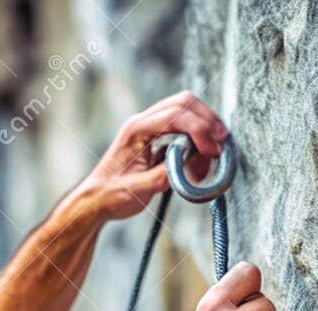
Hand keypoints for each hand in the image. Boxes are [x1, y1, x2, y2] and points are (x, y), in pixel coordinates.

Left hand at [80, 92, 229, 220]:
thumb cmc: (111, 195)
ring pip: (185, 110)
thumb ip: (163, 177)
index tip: (212, 151)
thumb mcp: (137, 190)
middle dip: (207, 121)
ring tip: (211, 155)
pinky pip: (183, 126)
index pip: (175, 116)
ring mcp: (150, 126)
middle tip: (221, 145)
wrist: (96, 199)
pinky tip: (200, 158)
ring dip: (204, 127)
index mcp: (136, 130)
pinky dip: (197, 138)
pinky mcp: (156, 136)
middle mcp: (143, 122)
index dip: (199, 130)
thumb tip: (189, 165)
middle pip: (184, 103)